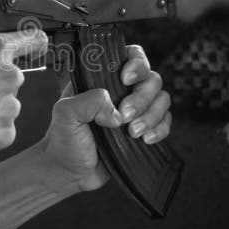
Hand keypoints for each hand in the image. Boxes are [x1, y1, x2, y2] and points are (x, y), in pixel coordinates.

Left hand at [39, 45, 171, 191]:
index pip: (129, 56)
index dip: (136, 63)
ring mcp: (134, 110)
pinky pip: (165, 121)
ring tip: (133, 133)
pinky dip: (160, 129)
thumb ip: (88, 101)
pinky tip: (146, 140)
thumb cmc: (63, 141)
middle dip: (142, 98)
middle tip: (124, 117)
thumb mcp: (65, 114)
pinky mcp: (143, 130)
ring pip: (162, 99)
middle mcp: (121, 91)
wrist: (68, 173)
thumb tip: (116, 111)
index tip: (126, 80)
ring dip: (151, 116)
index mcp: (102, 79)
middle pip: (151, 79)